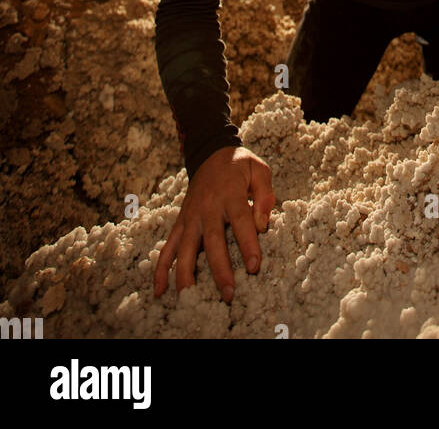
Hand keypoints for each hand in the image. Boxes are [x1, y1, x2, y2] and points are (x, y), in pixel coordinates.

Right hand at [153, 145, 274, 302]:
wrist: (210, 153)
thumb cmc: (239, 166)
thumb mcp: (258, 169)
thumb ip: (265, 193)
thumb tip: (263, 224)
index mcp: (230, 195)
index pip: (241, 222)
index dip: (248, 244)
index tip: (254, 267)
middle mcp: (207, 208)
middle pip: (212, 241)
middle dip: (219, 269)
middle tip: (229, 294)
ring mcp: (191, 216)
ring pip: (184, 248)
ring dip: (185, 274)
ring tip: (189, 298)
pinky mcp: (181, 222)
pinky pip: (168, 246)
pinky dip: (161, 268)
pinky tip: (159, 290)